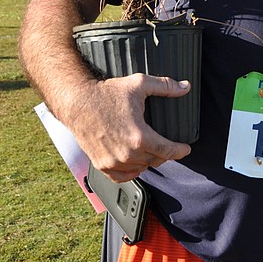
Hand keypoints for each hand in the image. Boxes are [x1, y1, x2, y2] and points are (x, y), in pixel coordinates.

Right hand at [67, 73, 191, 181]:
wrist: (76, 102)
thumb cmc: (105, 93)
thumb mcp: (139, 84)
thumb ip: (165, 86)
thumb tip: (185, 87)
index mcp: (139, 137)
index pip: (168, 151)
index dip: (180, 151)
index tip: (186, 149)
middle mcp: (126, 154)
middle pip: (155, 160)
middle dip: (165, 153)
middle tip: (167, 145)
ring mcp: (113, 162)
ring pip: (141, 169)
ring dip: (148, 161)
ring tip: (152, 151)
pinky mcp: (101, 165)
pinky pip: (122, 177)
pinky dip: (132, 171)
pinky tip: (136, 163)